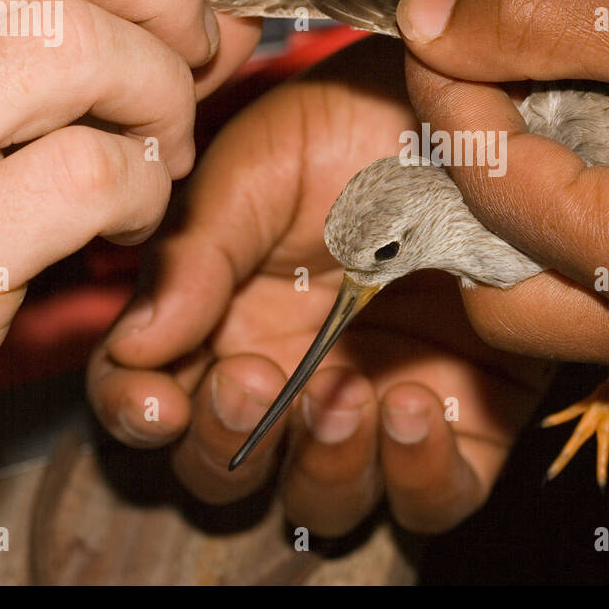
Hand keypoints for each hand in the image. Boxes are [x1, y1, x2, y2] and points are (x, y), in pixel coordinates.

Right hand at [87, 35, 550, 535]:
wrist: (471, 106)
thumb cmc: (352, 127)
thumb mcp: (261, 168)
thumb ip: (196, 253)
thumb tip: (140, 347)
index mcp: (221, 323)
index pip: (149, 400)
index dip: (137, 415)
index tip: (157, 399)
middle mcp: (290, 380)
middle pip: (227, 475)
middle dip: (228, 446)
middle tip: (256, 381)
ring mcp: (375, 406)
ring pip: (326, 501)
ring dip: (324, 471)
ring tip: (348, 403)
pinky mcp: (467, 420)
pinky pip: (437, 495)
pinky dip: (421, 478)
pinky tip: (416, 408)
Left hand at [398, 0, 608, 371]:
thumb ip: (536, 13)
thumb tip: (426, 19)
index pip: (486, 183)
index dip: (445, 96)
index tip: (443, 34)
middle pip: (499, 300)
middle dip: (470, 205)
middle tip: (484, 112)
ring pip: (564, 319)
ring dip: (532, 235)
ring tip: (549, 137)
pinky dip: (597, 254)